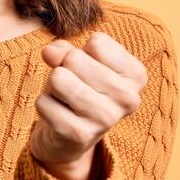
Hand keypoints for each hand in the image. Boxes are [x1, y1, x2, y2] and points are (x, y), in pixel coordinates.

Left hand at [30, 31, 148, 179]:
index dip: (82, 52)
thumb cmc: (78, 88)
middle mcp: (129, 98)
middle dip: (64, 68)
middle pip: (74, 59)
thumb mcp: (75, 62)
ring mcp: (107, 119)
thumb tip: (49, 52)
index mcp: (136, 75)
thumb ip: (64, 49)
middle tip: (73, 88)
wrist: (70, 137)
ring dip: (52, 87)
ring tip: (65, 100)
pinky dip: (44, 105)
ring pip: (58, 78)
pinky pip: (44, 102)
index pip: (97, 42)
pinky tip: (58, 116)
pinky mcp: (80, 135)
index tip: (87, 72)